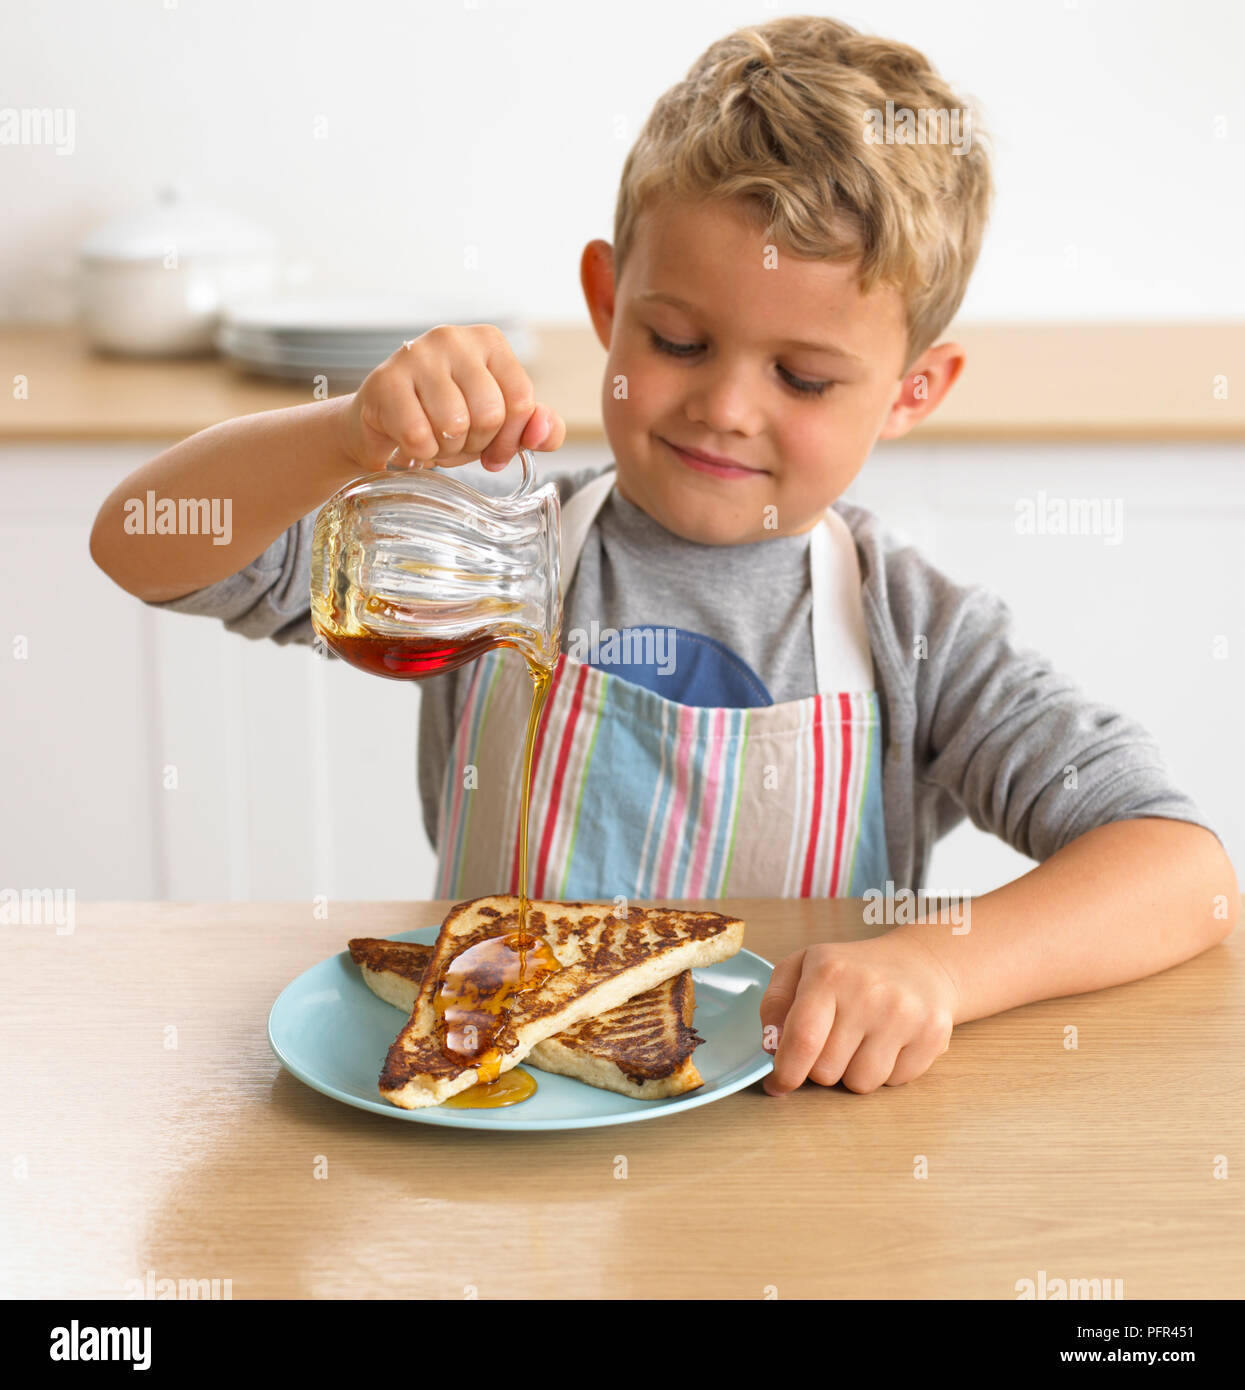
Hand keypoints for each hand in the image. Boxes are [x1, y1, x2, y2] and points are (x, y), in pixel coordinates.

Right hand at [338, 323, 566, 473]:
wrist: (381, 424)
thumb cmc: (444, 419)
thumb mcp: (500, 426)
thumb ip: (535, 427)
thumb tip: (544, 433)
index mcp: (489, 342)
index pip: (522, 400)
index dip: (511, 440)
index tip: (494, 449)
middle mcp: (454, 338)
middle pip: (490, 414)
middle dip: (475, 444)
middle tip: (456, 441)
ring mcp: (416, 355)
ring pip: (454, 425)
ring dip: (446, 450)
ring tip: (434, 438)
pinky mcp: (384, 381)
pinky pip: (419, 437)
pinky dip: (419, 453)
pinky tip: (410, 441)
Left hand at [759, 933, 958, 1094]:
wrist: (920, 963)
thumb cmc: (851, 970)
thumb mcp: (802, 967)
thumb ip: (776, 1004)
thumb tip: (771, 1046)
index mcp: (830, 973)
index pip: (802, 1040)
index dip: (785, 1072)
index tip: (778, 1085)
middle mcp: (869, 993)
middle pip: (827, 1071)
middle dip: (820, 1067)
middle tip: (831, 1041)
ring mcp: (905, 1015)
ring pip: (860, 1084)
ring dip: (853, 1072)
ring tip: (861, 1040)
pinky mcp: (933, 1036)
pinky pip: (894, 1083)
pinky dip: (885, 1072)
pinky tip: (888, 1042)